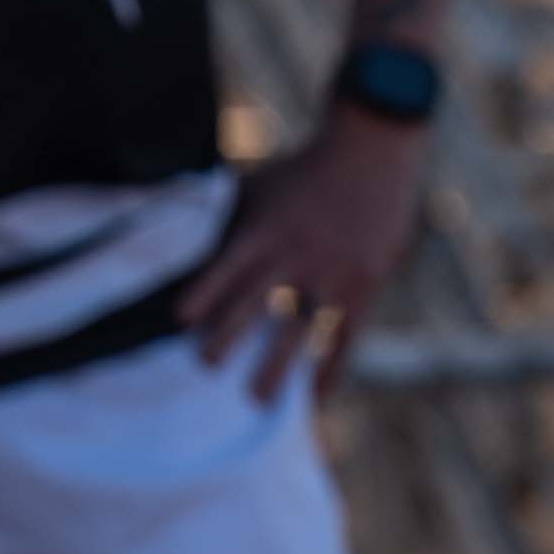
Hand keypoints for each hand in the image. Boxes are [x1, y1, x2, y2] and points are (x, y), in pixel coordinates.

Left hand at [180, 109, 426, 404]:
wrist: (372, 153)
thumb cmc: (304, 170)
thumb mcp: (259, 184)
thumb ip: (228, 215)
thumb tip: (182, 238)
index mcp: (264, 229)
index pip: (228, 267)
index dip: (204, 293)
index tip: (181, 322)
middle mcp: (295, 255)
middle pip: (256, 303)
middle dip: (229, 337)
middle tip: (206, 367)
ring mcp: (332, 275)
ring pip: (299, 329)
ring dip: (277, 367)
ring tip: (256, 400)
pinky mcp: (363, 288)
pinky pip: (345, 338)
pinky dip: (331, 371)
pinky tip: (316, 399)